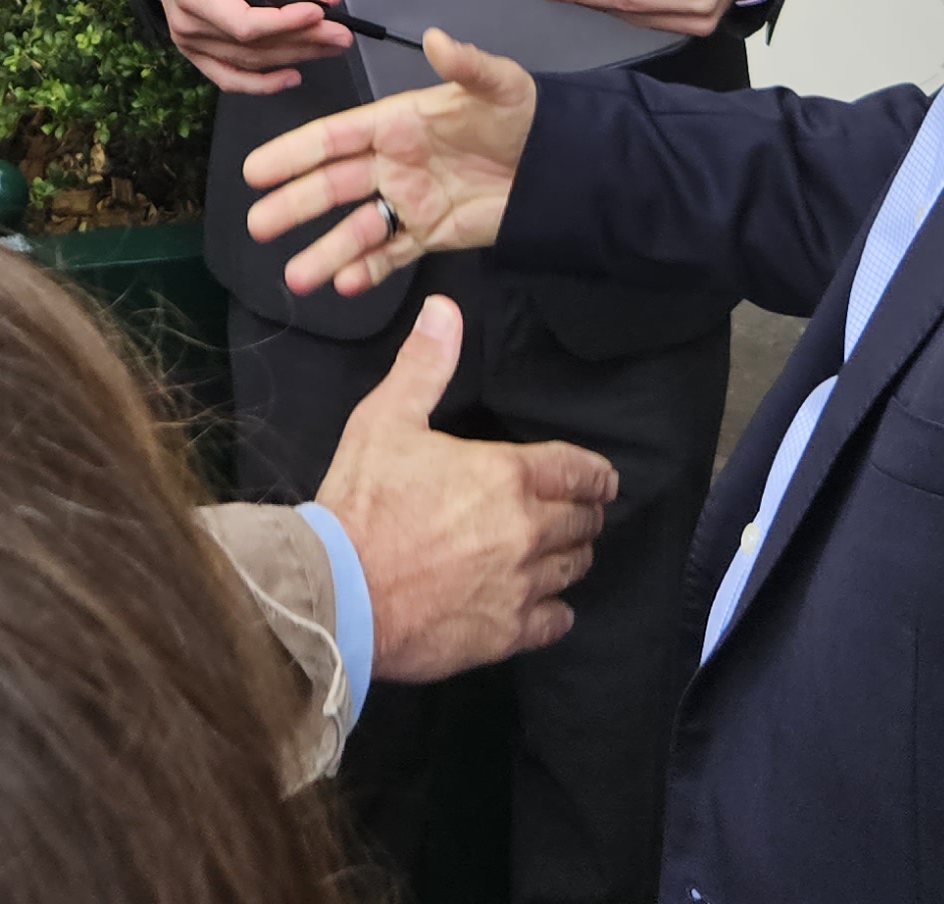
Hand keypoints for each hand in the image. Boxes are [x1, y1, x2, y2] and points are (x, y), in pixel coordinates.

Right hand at [142, 0, 352, 95]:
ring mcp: (188, 43)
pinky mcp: (193, 49)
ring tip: (328, 48)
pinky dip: (260, 83)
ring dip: (291, 58)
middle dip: (302, 42)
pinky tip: (290, 76)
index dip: (287, 23)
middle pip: (252, 48)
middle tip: (341, 35)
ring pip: (247, 63)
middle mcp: (187, 26)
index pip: (246, 25)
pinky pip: (228, 76)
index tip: (320, 13)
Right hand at [243, 28, 533, 298]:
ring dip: (325, 251)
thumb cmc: (521, 116)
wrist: (557, 165)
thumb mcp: (499, 85)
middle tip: (257, 225)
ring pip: (356, 229)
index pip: (335, 138)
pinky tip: (345, 286)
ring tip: (296, 278)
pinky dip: (367, 271)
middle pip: (333, 186)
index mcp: (396, 123)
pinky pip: (391, 255)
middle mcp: (391, 163)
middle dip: (294, 205)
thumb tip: (436, 37)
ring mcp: (407, 202)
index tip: (255, 169)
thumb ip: (466, 64)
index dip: (294, 152)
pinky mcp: (429, 234)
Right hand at [313, 295, 616, 680]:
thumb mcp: (386, 420)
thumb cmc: (362, 502)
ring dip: (573, 557)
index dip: (595, 473)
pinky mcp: (505, 633)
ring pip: (573, 569)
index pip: (576, 469)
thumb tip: (445, 310)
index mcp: (506, 476)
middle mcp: (526, 530)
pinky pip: (555, 622)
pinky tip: (550, 608)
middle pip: (582, 521)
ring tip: (567, 553)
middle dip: (586, 514)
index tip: (605, 479)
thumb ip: (424, 366)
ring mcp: (520, 585)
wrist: (338, 592)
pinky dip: (557, 612)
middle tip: (583, 514)